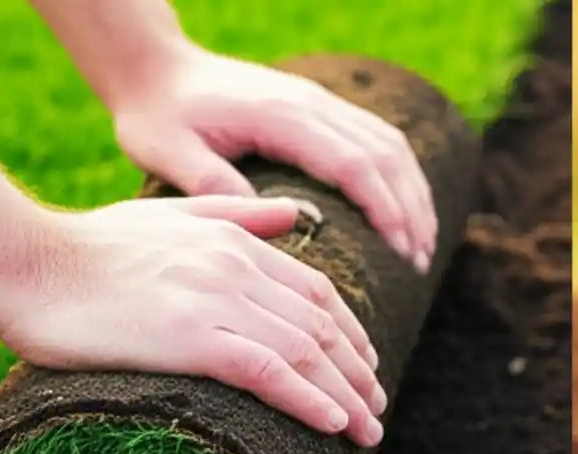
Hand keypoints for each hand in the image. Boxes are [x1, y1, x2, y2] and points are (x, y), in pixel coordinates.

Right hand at [1, 195, 386, 445]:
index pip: (317, 292)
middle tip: (378, 408)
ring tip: (367, 432)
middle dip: (358, 371)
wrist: (22, 263)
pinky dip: (307, 398)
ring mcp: (214, 301)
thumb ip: (238, 213)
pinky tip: (332, 424)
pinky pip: (267, 370)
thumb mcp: (170, 215)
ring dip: (345, 396)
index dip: (350, 333)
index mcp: (235, 242)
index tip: (365, 367)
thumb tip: (298, 215)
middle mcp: (236, 268)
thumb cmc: (87, 246)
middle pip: (321, 325)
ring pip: (304, 351)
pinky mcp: (188, 336)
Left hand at [111, 46, 436, 273]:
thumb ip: (212, 182)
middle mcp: (311, 103)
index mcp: (281, 116)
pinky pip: (378, 137)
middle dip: (411, 210)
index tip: (403, 250)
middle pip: (385, 154)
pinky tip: (406, 209)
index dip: (385, 208)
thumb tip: (273, 218)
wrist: (155, 68)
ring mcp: (320, 101)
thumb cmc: (156, 115)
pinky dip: (401, 175)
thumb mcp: (165, 151)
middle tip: (421, 261)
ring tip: (423, 244)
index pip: (354, 163)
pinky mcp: (320, 108)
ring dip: (414, 193)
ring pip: (390, 144)